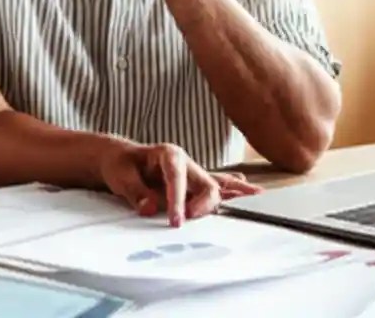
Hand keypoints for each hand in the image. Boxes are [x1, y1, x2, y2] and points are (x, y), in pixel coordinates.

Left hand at [98, 142, 261, 226]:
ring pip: (216, 186)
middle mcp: (184, 162)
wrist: (120, 159)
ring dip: (232, 193)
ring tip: (254, 194)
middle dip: (203, 203)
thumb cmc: (120, 164)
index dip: (177, 199)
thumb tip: (149, 208)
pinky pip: (216, 187)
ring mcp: (191, 174)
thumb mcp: (120, 176)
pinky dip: (233, 190)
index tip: (175, 220)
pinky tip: (251, 190)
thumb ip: (135, 192)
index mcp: (167, 154)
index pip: (177, 176)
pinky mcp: (192, 184)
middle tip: (190, 220)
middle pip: (204, 183)